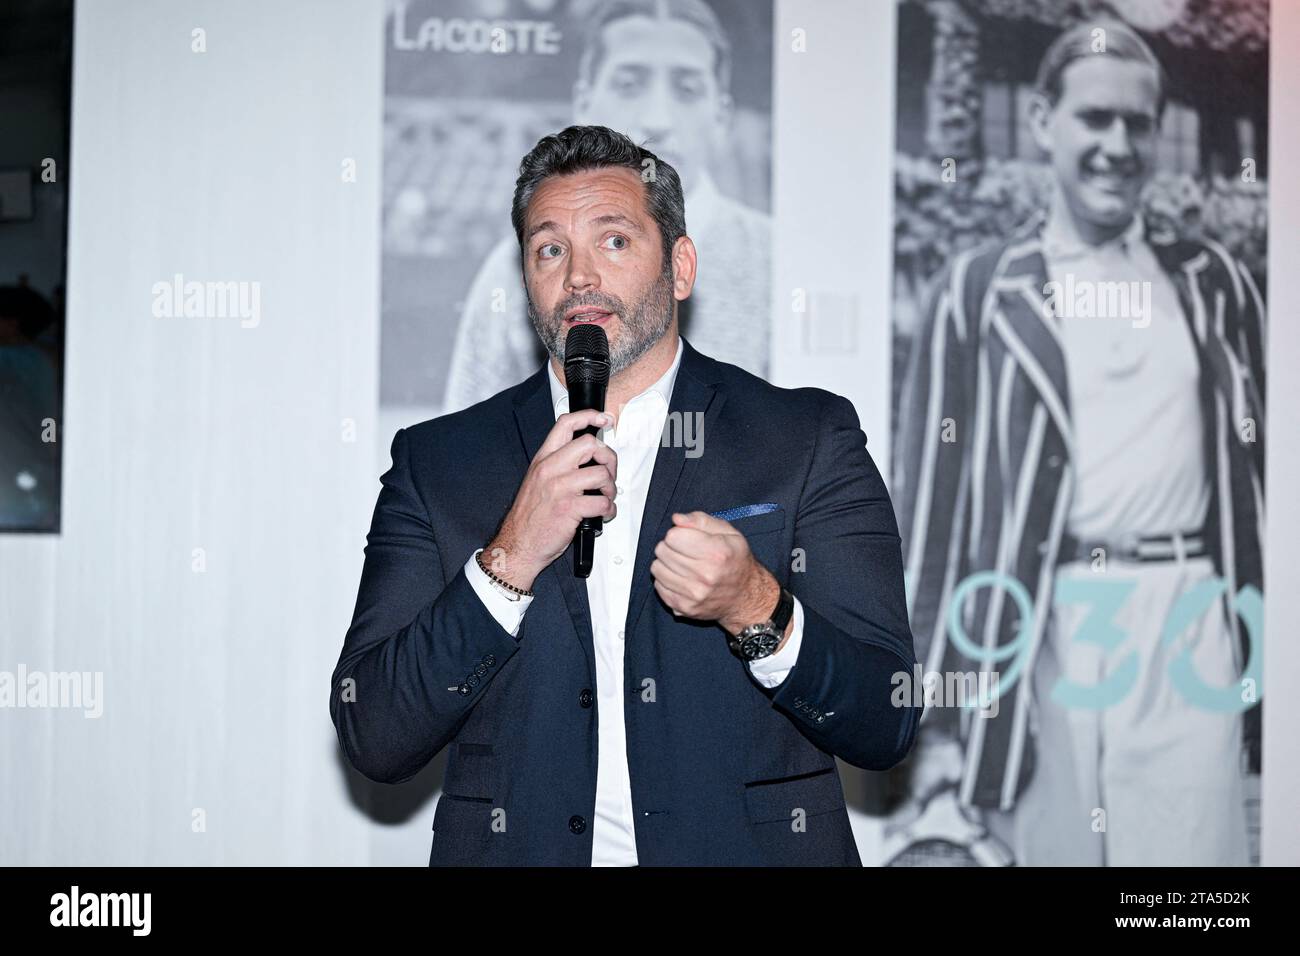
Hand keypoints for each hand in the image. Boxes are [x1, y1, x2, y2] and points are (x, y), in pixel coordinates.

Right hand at [486, 409, 617, 589]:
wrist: (518, 544)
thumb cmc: (530, 517)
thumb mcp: (537, 481)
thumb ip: (557, 465)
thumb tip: (586, 456)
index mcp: (543, 460)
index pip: (565, 424)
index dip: (589, 416)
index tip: (604, 419)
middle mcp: (550, 469)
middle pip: (590, 444)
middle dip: (608, 458)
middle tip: (607, 473)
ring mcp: (560, 488)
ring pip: (601, 474)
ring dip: (610, 488)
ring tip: (604, 497)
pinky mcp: (569, 508)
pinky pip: (602, 502)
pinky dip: (608, 510)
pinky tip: (601, 514)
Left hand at [650, 511, 782, 638]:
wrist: (745, 597)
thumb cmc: (736, 561)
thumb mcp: (728, 533)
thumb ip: (701, 521)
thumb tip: (676, 520)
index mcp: (717, 553)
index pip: (673, 536)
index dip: (678, 533)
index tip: (686, 537)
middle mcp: (706, 575)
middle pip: (662, 551)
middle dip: (670, 547)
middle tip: (684, 551)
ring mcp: (694, 594)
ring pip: (657, 569)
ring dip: (666, 564)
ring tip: (682, 565)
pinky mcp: (685, 608)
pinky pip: (659, 587)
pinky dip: (666, 581)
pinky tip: (681, 579)